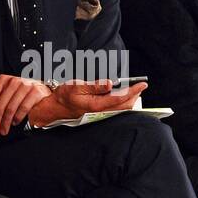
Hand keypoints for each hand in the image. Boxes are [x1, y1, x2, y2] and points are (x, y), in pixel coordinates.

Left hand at [0, 75, 51, 136]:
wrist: (45, 96)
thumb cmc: (22, 97)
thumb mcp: (3, 95)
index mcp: (3, 80)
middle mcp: (13, 81)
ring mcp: (25, 85)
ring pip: (9, 109)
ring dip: (5, 123)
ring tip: (4, 131)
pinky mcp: (35, 92)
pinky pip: (22, 108)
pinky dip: (17, 118)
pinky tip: (15, 124)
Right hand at [27, 79, 147, 127]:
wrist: (55, 108)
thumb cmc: (64, 96)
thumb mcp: (77, 85)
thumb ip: (95, 85)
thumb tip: (111, 83)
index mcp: (96, 105)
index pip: (120, 98)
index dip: (133, 90)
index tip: (142, 84)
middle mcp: (100, 112)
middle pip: (124, 106)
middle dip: (135, 95)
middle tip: (141, 85)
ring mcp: (100, 114)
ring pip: (121, 109)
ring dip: (130, 100)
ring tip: (135, 90)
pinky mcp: (98, 114)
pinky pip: (115, 110)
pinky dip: (123, 103)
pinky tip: (124, 97)